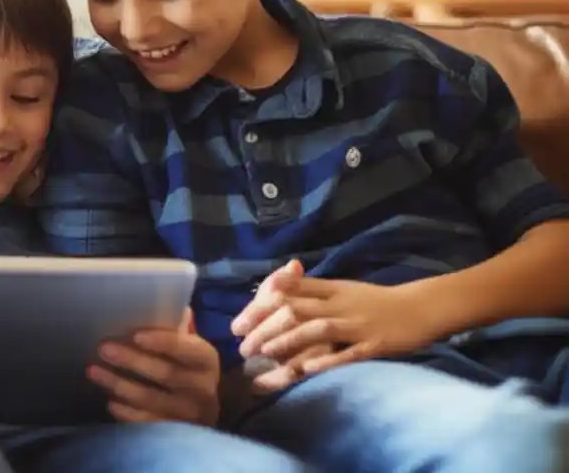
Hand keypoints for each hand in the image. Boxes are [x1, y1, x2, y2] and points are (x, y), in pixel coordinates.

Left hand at [87, 309, 220, 425]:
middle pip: (165, 373)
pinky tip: (109, 401)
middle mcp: (202, 388)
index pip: (187, 349)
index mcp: (206, 360)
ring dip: (119, 385)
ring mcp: (189, 414)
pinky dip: (127, 413)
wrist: (202, 411)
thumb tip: (164, 298)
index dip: (163, 341)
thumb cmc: (187, 368)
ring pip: (151, 400)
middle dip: (132, 360)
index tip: (136, 335)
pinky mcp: (174, 433)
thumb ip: (175, 327)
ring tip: (93, 371)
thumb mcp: (187, 346)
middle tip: (103, 348)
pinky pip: (147, 424)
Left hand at [231, 260, 437, 375]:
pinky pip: (349, 353)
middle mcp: (339, 304)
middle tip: (243, 346)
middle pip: (296, 309)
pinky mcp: (375, 345)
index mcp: (330, 288)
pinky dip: (328, 360)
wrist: (421, 308)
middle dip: (265, 327)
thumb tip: (273, 288)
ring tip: (265, 353)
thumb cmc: (375, 301)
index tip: (237, 324)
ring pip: (317, 329)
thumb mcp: (340, 289)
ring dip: (289, 340)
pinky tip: (308, 370)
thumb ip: (309, 289)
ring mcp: (357, 324)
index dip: (258, 307)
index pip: (287, 292)